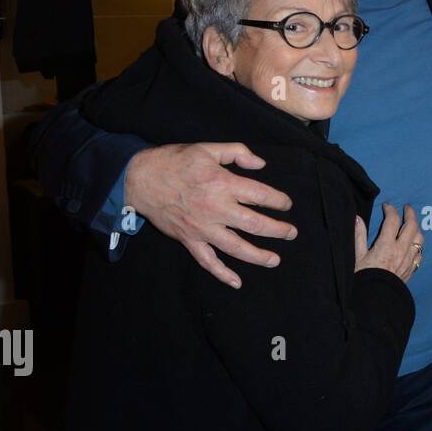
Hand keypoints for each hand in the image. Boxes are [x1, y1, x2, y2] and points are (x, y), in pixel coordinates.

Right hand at [124, 143, 295, 289]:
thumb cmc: (175, 161)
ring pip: (236, 247)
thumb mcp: (207, 148)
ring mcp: (202, 228)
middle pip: (254, 225)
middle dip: (277, 230)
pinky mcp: (189, 239)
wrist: (140, 179)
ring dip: (258, 256)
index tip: (286, 204)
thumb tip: (261, 164)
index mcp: (223, 183)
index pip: (260, 196)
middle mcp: (216, 209)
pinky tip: (236, 282)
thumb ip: (237, 152)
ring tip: (275, 260)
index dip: (278, 201)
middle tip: (291, 233)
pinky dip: (222, 273)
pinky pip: (207, 261)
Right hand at [355, 203, 423, 282]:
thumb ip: (359, 236)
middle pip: (412, 226)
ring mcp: (409, 259)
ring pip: (420, 238)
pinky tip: (414, 243)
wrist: (375, 298)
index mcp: (386, 245)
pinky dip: (418, 243)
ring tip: (411, 223)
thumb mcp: (357, 256)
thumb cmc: (364, 277)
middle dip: (410, 213)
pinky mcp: (412, 268)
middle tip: (406, 208)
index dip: (390, 210)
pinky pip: (420, 252)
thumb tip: (357, 218)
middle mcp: (401, 250)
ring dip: (417, 228)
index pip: (393, 220)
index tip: (387, 206)